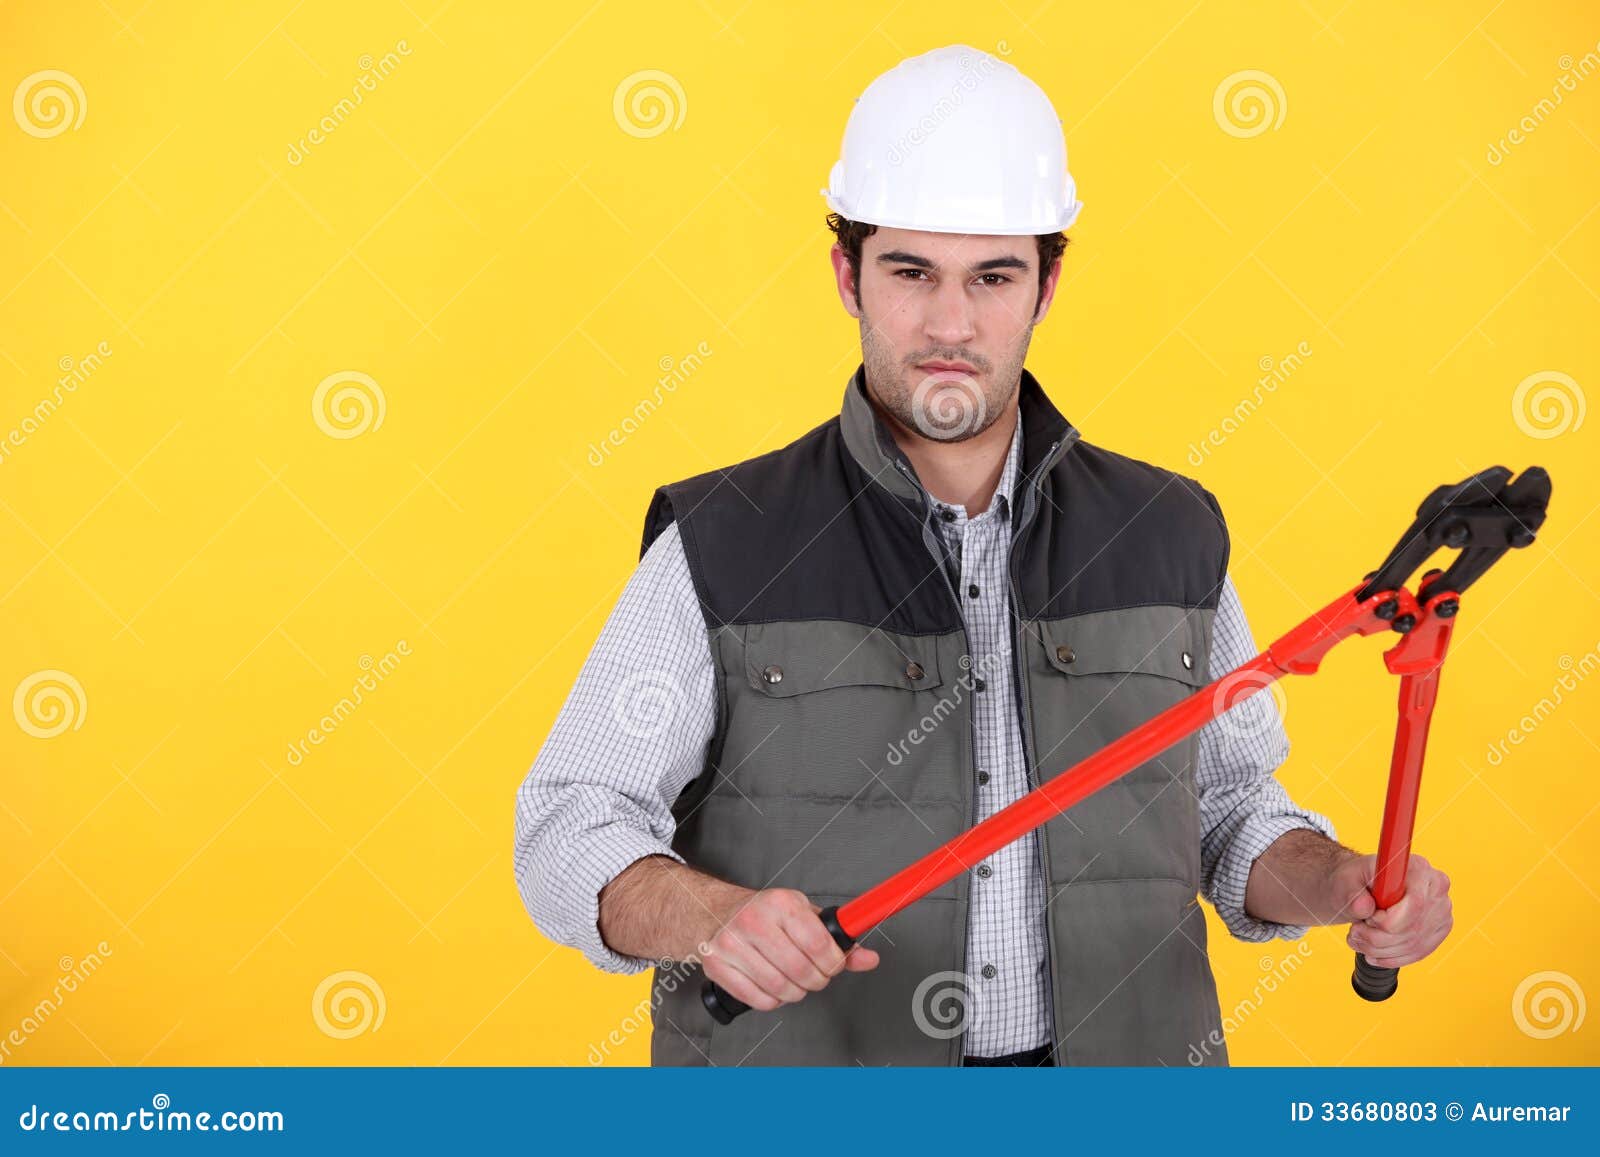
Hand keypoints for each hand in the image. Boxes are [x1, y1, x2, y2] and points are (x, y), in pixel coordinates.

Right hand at [700, 888, 879, 1012]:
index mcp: (780, 904)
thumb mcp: (802, 914)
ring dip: (796, 992)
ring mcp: (732, 945)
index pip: (818, 945)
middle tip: (816, 975)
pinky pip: (759, 1000)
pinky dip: (774, 1000)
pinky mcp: (717, 966)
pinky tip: (773, 985)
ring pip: (780, 988)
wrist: (714, 911)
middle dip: (817, 980)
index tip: (833, 965)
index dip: (833, 963)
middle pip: (801, 971)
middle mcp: (754, 921)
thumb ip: (836, 939)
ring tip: (794, 980)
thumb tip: (869, 959)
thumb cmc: (763, 913)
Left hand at [1330, 852, 1453, 967]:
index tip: (1367, 918)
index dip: (1387, 920)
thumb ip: (1352, 892)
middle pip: (1413, 929)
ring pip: (1412, 945)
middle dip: (1377, 938)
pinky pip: (1416, 954)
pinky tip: (1372, 952)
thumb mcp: (1345, 880)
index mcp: (1418, 868)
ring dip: (1379, 949)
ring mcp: (1441, 912)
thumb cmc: (1355, 880)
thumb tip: (1364, 908)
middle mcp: (1436, 889)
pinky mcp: (1438, 932)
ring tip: (1358, 939)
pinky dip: (1389, 957)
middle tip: (1355, 931)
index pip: (1415, 904)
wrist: (1361, 887)